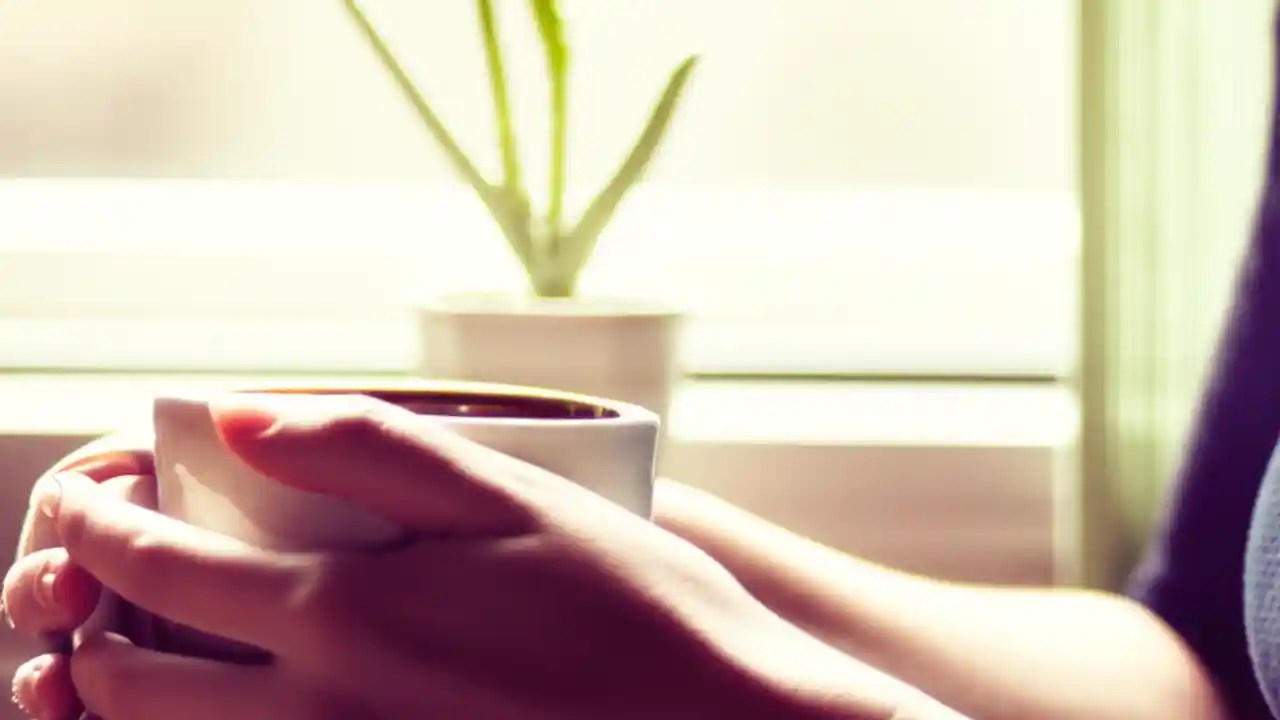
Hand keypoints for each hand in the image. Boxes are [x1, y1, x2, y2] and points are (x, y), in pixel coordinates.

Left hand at [7, 394, 942, 718]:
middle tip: (96, 581)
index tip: (88, 497)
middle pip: (137, 683)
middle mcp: (321, 714)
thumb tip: (240, 416)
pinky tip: (256, 702)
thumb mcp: (514, 499)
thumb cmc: (638, 613)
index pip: (159, 571)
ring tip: (146, 652)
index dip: (102, 527)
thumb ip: (371, 449)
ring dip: (133, 699)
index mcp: (344, 616)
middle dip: (91, 624)